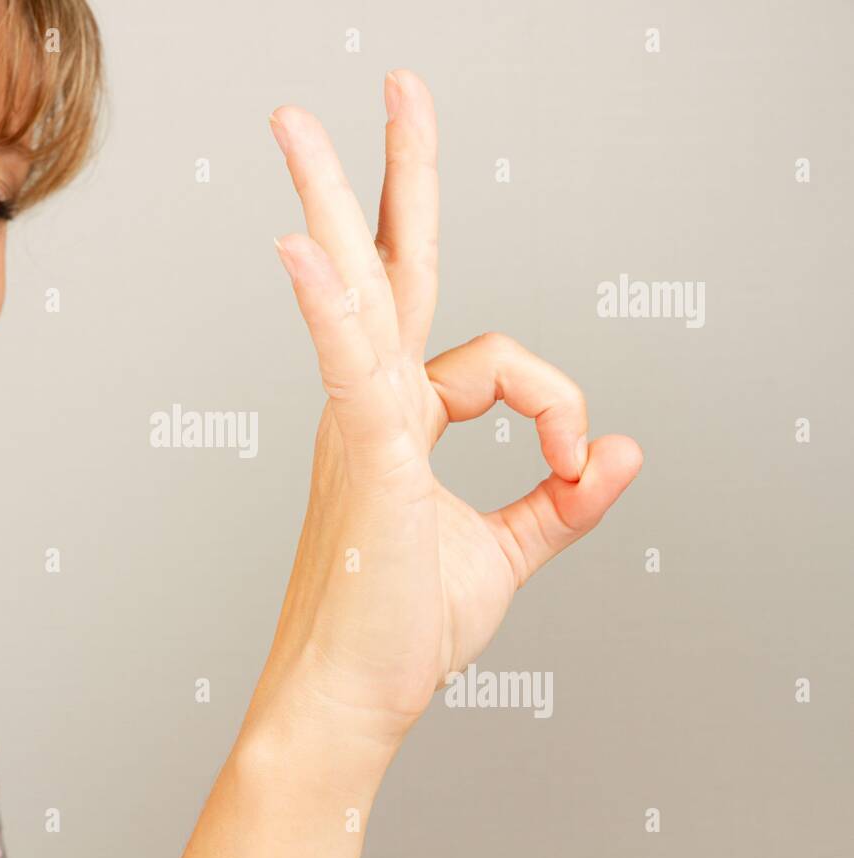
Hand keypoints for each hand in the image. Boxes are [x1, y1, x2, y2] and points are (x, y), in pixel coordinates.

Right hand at [260, 71, 643, 747]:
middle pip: (386, 266)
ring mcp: (358, 422)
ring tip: (299, 122)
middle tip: (389, 90)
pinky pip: (346, 361)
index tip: (577, 460)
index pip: (495, 358)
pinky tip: (300, 249)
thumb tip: (626, 448)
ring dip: (331, 197)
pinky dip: (327, 304)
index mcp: (401, 420)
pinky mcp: (362, 455)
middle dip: (388, 174)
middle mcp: (373, 404)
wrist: (347, 699)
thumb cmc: (398, 629)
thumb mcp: (506, 553)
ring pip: (357, 289)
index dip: (557, 399)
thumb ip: (564, 496)